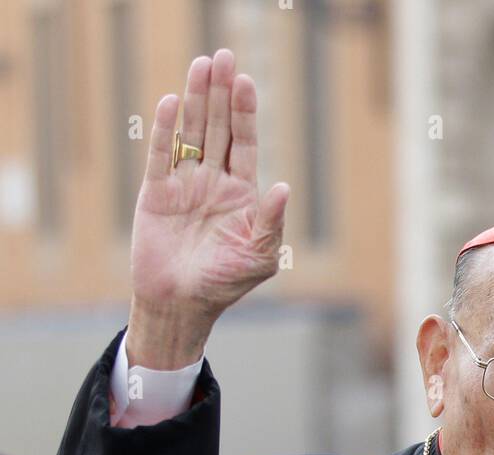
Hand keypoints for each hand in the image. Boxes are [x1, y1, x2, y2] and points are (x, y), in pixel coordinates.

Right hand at [128, 48, 289, 362]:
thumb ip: (272, 222)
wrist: (180, 305)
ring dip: (194, 99)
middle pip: (218, 128)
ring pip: (190, 133)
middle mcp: (213, 182)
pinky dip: (164, 130)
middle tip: (223, 57)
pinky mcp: (156, 193)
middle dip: (221, 94)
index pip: (244, 143)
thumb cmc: (224, 284)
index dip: (245, 113)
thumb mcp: (259, 257)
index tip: (245, 82)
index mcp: (241, 194)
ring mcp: (184, 185)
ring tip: (200, 64)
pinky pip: (161, 155)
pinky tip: (170, 103)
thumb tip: (284, 185)